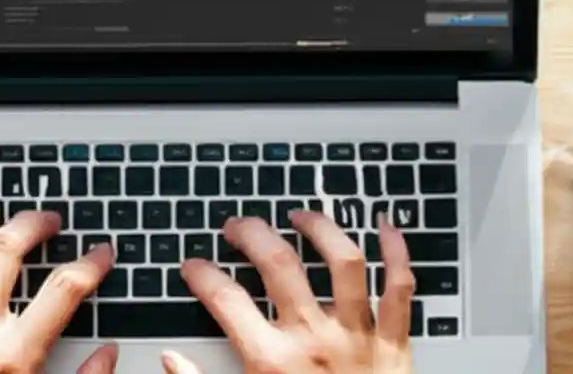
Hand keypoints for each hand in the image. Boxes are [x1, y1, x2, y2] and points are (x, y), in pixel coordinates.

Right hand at [164, 211, 414, 373]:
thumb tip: (172, 360)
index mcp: (272, 362)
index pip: (226, 299)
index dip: (203, 275)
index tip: (194, 266)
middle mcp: (314, 340)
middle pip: (278, 264)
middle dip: (251, 234)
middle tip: (238, 226)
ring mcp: (357, 336)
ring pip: (342, 262)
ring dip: (321, 228)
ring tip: (301, 214)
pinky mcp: (394, 344)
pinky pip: (401, 289)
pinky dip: (398, 253)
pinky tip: (386, 226)